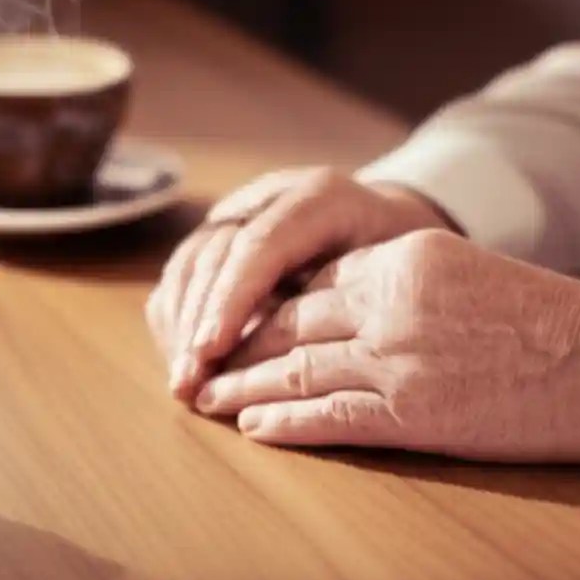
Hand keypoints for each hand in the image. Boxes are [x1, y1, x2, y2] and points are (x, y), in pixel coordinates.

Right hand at [146, 168, 453, 400]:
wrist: (391, 228)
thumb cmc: (402, 265)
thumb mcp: (397, 279)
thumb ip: (350, 304)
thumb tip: (292, 356)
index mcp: (320, 197)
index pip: (260, 243)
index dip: (230, 298)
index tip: (210, 350)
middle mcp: (270, 196)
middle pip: (215, 253)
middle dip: (196, 323)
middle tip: (188, 383)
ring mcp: (239, 212)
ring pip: (190, 262)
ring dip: (180, 326)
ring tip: (184, 383)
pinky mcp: (219, 235)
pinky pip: (183, 274)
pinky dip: (177, 319)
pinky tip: (184, 361)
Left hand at [194, 230, 579, 468]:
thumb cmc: (543, 318)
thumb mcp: (460, 272)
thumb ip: (393, 280)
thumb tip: (334, 299)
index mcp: (400, 258)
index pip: (308, 279)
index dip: (260, 301)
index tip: (228, 318)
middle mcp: (388, 303)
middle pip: (288, 321)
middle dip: (235, 341)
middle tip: (195, 358)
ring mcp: (396, 359)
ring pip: (294, 367)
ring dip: (242, 384)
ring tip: (206, 396)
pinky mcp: (411, 413)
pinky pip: (327, 416)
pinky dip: (283, 421)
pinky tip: (253, 425)